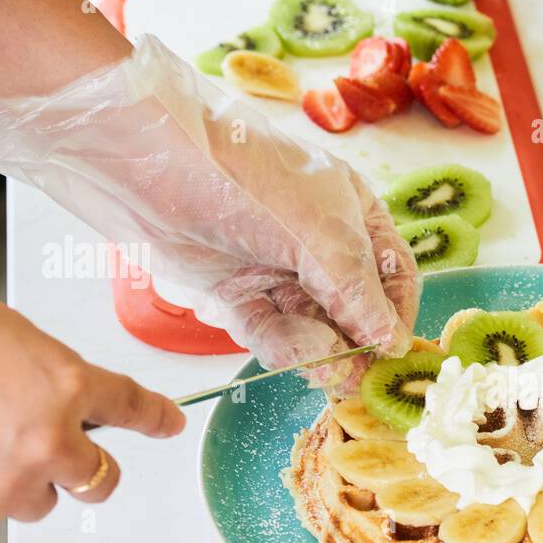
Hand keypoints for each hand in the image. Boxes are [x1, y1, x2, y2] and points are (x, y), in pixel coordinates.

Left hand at [0, 36, 420, 394]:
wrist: (146, 163)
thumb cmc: (245, 177)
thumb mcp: (319, 234)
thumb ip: (358, 292)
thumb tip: (393, 343)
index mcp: (352, 211)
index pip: (392, 273)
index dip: (397, 314)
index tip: (395, 354)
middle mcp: (318, 242)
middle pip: (352, 307)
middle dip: (356, 343)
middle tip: (357, 379)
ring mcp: (275, 268)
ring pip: (311, 324)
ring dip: (321, 350)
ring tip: (327, 374)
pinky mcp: (234, 292)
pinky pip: (269, 330)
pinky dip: (283, 348)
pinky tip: (295, 361)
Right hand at [0, 288, 184, 535]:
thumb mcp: (4, 334)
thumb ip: (45, 372)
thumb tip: (57, 394)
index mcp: (64, 384)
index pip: (130, 405)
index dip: (155, 417)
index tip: (169, 424)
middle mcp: (51, 439)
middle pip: (103, 478)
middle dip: (91, 470)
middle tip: (66, 458)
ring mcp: (14, 482)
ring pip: (42, 500)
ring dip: (22, 481)